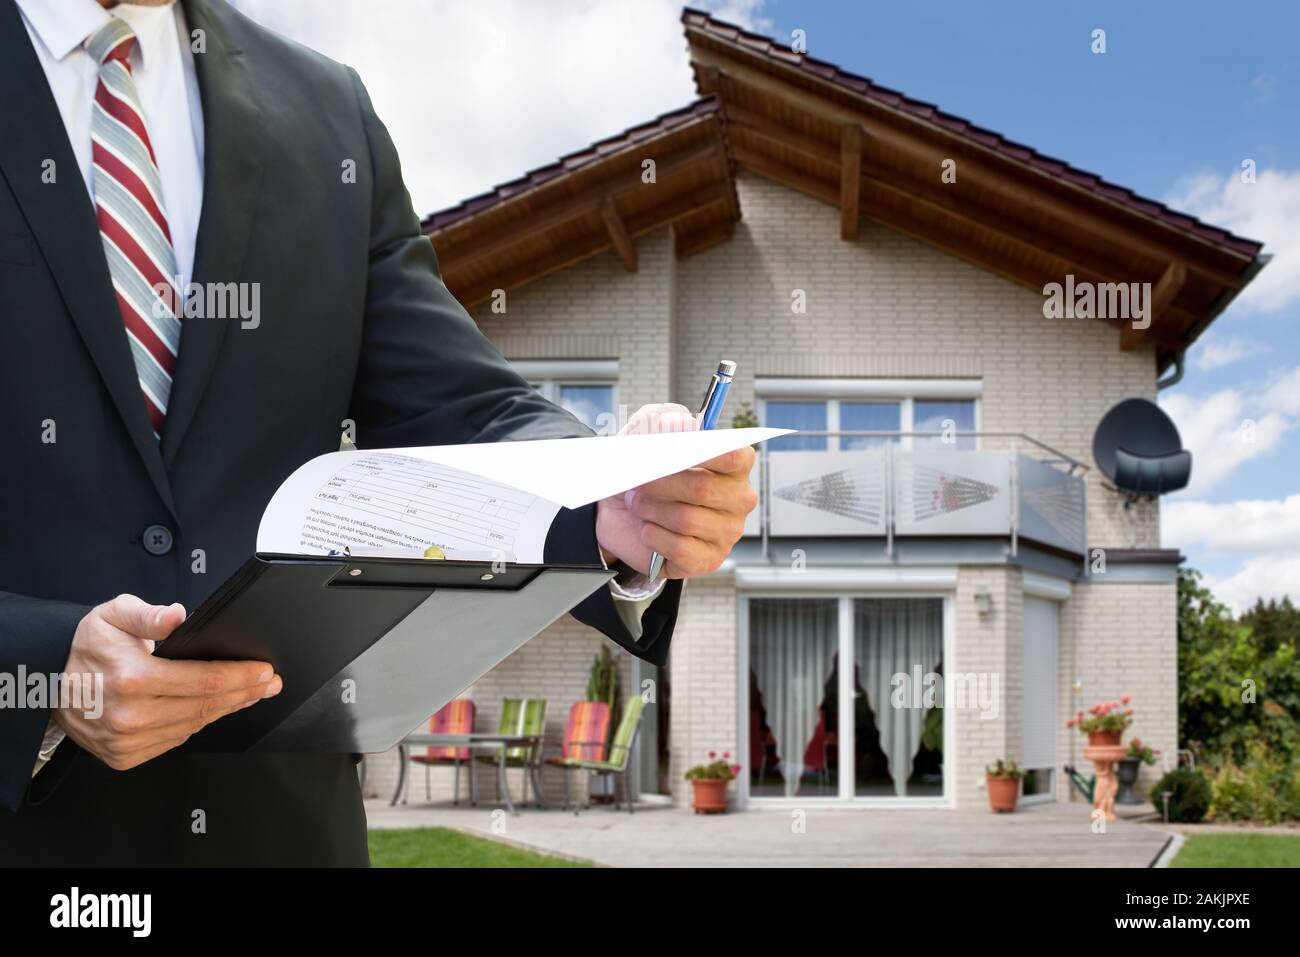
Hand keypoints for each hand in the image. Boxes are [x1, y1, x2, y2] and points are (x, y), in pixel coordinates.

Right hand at [54, 594, 280, 770]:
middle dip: (245, 693)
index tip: (265, 671)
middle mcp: (130, 715)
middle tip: (268, 683)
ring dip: (226, 710)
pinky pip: (175, 740)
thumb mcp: (113, 615)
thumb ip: (149, 614)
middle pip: (206, 707)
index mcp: (133, 679)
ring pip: (194, 726)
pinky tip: (213, 710)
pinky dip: (196, 723)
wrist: (47, 681)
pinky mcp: (124, 756)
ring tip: (248, 694)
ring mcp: (127, 741)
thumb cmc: (86, 646)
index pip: (205, 682)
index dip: (241, 677)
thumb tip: (178, 615)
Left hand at [596, 403, 757, 577]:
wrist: (621, 512)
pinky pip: (680, 548)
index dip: (707, 452)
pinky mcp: (707, 559)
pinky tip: (648, 529)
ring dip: (651, 510)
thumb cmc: (645, 469)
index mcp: (734, 466)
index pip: (737, 456)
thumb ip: (663, 421)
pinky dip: (654, 536)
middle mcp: (738, 499)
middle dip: (661, 484)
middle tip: (639, 481)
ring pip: (686, 519)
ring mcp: (726, 532)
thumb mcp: (647, 434)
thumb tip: (680, 425)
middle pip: (702, 489)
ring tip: (638, 504)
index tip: (677, 450)